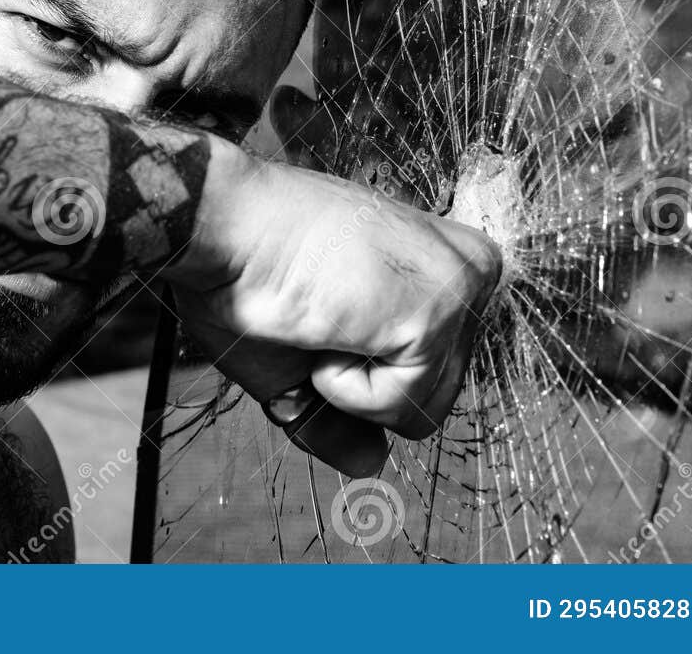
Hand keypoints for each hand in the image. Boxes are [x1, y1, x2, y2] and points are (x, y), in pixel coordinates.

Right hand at [168, 141, 500, 475]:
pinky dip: (346, 386)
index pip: (437, 365)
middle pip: (438, 392)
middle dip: (365, 382)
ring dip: (353, 385)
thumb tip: (371, 464)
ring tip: (323, 316)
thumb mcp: (304, 354)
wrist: (222, 227)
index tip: (327, 317)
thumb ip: (348, 411)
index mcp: (441, 263)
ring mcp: (462, 290)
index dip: (371, 367)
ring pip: (425, 408)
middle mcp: (470, 268)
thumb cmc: (249, 268)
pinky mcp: (438, 316)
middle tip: (318, 318)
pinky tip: (326, 322)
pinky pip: (402, 406)